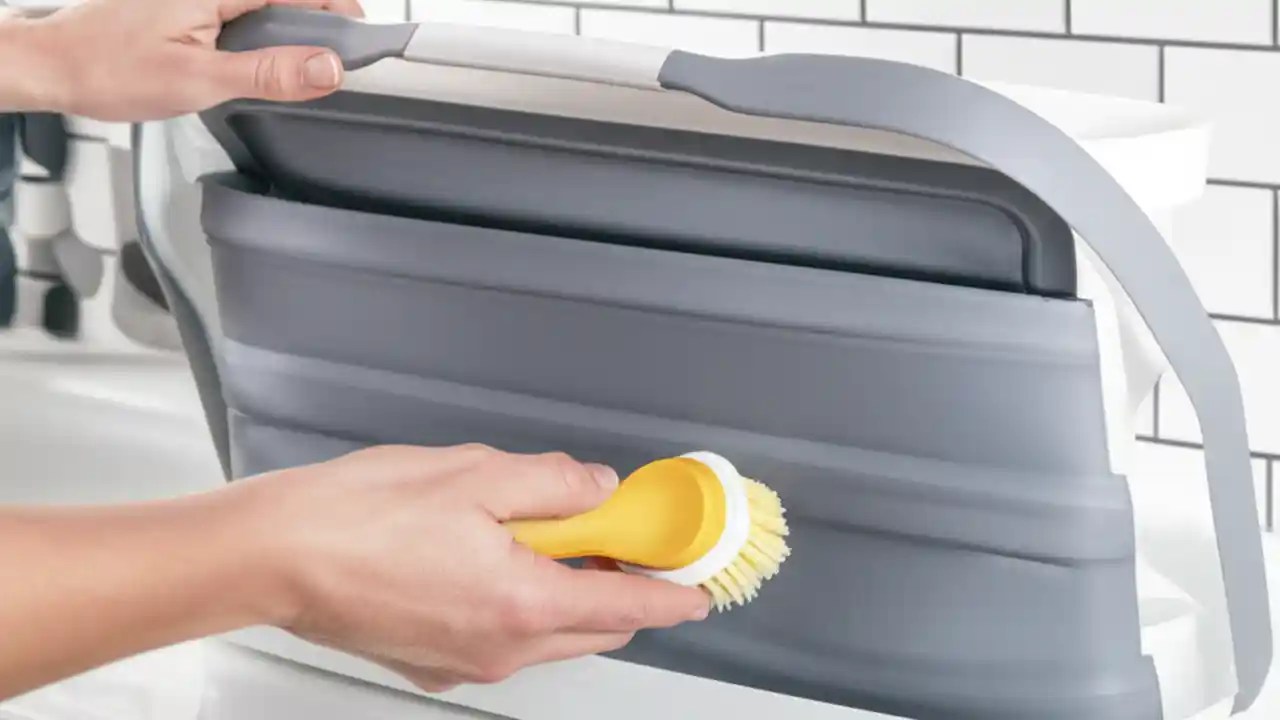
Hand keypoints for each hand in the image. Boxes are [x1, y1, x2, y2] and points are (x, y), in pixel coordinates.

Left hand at [11, 0, 364, 120]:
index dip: (339, 8)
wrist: (51, 65)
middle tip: (339, 54)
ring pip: (262, 2)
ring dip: (290, 24)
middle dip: (319, 17)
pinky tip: (260, 56)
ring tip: (308, 58)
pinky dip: (261, 28)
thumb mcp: (198, 80)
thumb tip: (327, 67)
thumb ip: (268, 73)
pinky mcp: (184, 2)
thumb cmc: (106, 68)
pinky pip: (240, 8)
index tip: (364, 38)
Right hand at [230, 444, 711, 691]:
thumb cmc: (357, 515)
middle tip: (618, 537)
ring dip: (568, 594)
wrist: (272, 556)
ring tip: (548, 535)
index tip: (698, 586)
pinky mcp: (432, 659)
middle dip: (622, 589)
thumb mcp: (475, 474)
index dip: (673, 596)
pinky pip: (504, 638)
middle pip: (596, 628)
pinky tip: (496, 557)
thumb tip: (598, 489)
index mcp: (521, 603)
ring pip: (550, 634)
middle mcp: (500, 647)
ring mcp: (464, 660)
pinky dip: (521, 604)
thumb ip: (555, 484)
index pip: (629, 608)